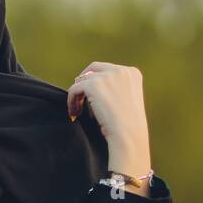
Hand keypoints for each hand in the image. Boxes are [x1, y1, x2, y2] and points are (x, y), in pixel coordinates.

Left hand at [67, 61, 152, 181]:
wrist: (128, 135)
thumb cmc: (128, 126)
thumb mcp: (126, 101)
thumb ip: (114, 89)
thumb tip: (90, 87)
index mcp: (132, 73)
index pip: (108, 70)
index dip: (96, 81)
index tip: (91, 97)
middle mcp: (121, 71)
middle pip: (94, 68)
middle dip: (84, 81)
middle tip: (78, 97)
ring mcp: (107, 76)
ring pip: (82, 80)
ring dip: (77, 95)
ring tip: (77, 110)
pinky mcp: (93, 84)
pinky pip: (74, 89)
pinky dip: (71, 101)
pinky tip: (74, 114)